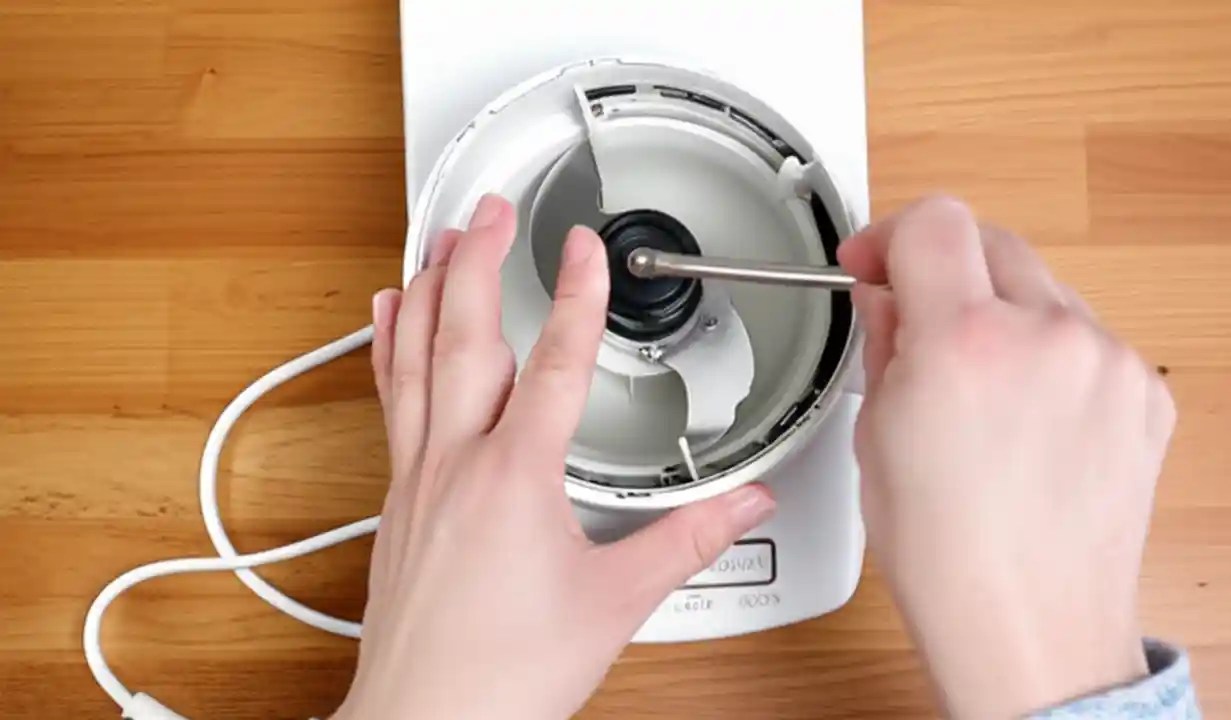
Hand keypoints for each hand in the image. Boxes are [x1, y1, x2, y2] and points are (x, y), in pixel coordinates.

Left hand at [333, 195, 775, 719]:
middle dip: (481, 260)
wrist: (424, 718)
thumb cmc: (505, 672)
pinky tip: (388, 319)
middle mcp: (457, 463)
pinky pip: (389, 398)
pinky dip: (389, 347)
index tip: (584, 245)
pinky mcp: (397, 497)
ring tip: (438, 237)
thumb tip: (747, 505)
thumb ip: (688, 541)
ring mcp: (416, 475)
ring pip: (416, 359)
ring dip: (430, 289)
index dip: (578, 295)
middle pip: (466, 337)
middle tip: (493, 210)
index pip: (555, 362)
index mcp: (516, 478)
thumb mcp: (616, 602)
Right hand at [838, 197, 1175, 718]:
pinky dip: (1047, 355)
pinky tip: (1024, 415)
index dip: (890, 236)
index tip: (875, 262)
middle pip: (991, 241)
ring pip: (1042, 289)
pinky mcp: (1143, 393)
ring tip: (975, 386)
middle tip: (915, 319)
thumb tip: (889, 301)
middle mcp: (1047, 338)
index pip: (933, 223)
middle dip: (943, 271)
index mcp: (964, 344)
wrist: (1030, 625)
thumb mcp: (879, 438)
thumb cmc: (950, 556)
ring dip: (1000, 313)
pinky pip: (1085, 337)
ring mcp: (1107, 364)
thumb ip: (885, 345)